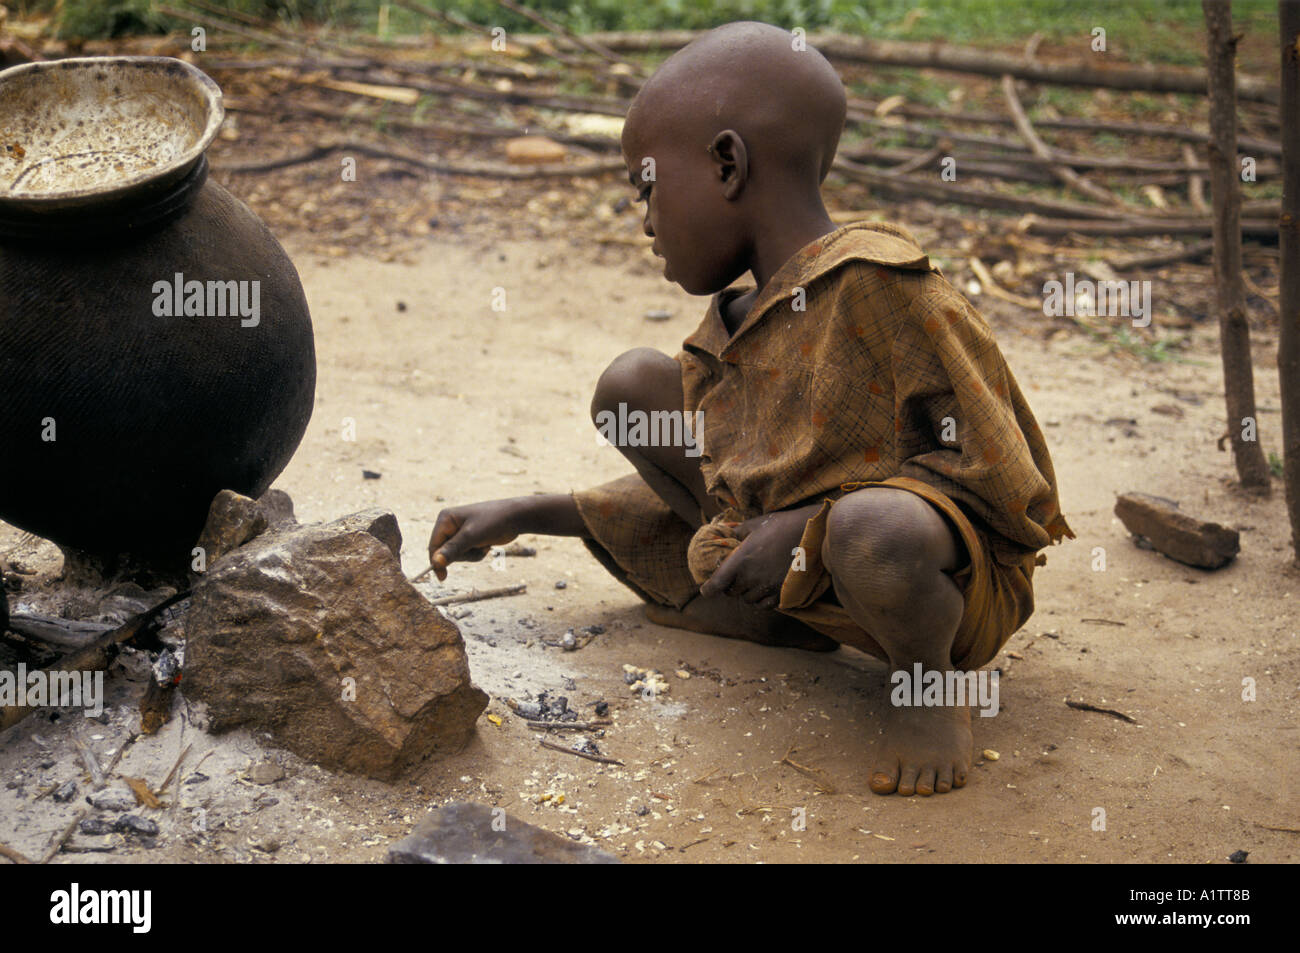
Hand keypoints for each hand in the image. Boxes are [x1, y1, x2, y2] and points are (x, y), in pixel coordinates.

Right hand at [427, 500, 521, 580]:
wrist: (516, 516)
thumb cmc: (494, 521)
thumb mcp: (472, 536)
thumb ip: (453, 549)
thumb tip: (435, 563)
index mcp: (445, 519)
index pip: (433, 545)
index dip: (436, 561)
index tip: (442, 577)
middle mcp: (450, 525)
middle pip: (445, 553)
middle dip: (462, 555)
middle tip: (475, 546)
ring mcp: (460, 532)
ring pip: (458, 556)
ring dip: (471, 555)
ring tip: (483, 544)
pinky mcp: (470, 538)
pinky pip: (468, 554)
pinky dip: (477, 554)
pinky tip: (487, 545)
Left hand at [699, 505, 817, 608]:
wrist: (811, 534)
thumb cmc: (782, 525)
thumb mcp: (755, 524)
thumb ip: (737, 531)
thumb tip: (725, 532)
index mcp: (740, 560)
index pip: (717, 584)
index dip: (708, 589)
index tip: (706, 590)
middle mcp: (751, 577)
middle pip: (732, 592)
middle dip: (731, 586)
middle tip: (736, 577)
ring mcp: (767, 587)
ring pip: (748, 600)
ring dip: (746, 593)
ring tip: (752, 581)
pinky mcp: (782, 594)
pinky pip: (764, 606)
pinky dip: (761, 600)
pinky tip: (764, 589)